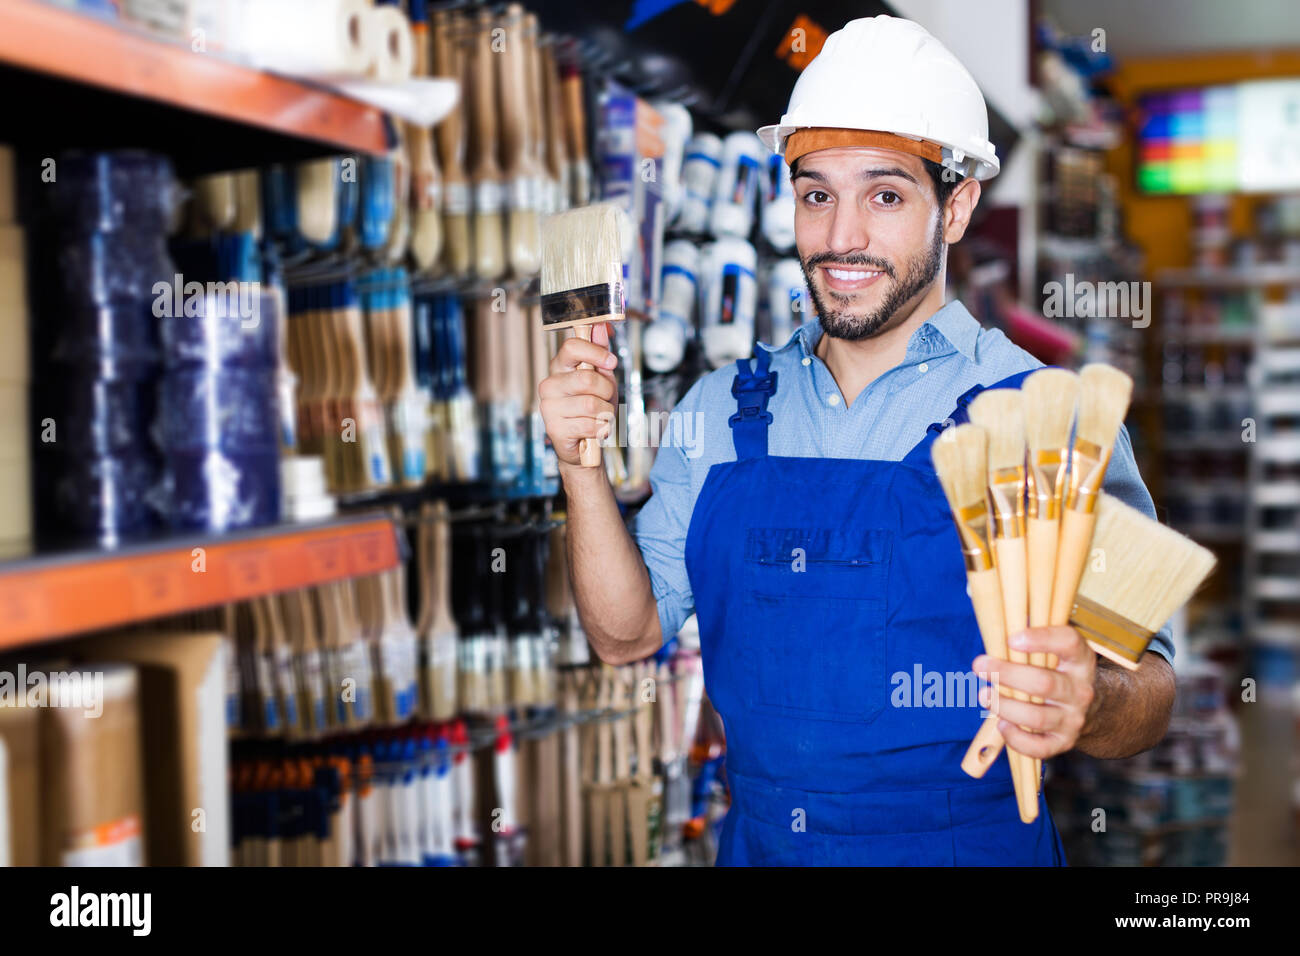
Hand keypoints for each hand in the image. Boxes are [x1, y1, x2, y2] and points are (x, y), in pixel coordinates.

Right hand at [539, 322, 617, 467]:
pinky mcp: (554, 429)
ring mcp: (549, 407)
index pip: (572, 347)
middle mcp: (549, 385)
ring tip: (599, 417)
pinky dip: (600, 429)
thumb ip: (600, 353)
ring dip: (605, 413)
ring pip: (591, 404)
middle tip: (606, 399)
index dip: (596, 352)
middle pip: (587, 379)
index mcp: (560, 368)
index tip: (611, 362)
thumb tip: (599, 326)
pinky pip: (590, 425)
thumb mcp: (602, 378)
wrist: (584, 444)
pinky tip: (593, 430)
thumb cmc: (593, 408)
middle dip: (606, 391)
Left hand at [973, 625, 1097, 759]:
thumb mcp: (1052, 648)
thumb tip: (979, 603)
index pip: (1068, 642)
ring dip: (1005, 706)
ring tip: (983, 695)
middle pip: (1044, 683)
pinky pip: (1040, 747)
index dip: (1041, 639)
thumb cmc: (1055, 669)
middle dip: (1007, 674)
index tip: (1011, 638)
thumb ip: (1024, 630)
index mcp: (1079, 659)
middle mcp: (1080, 689)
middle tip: (978, 665)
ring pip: (1038, 716)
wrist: (1091, 707)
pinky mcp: (1064, 741)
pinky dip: (1017, 739)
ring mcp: (1073, 718)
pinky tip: (1001, 725)